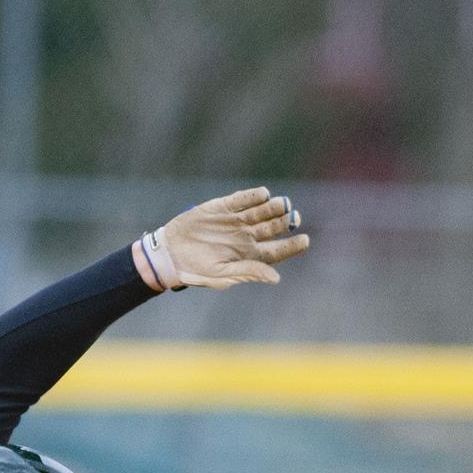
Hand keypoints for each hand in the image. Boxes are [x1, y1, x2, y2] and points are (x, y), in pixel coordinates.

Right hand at [135, 187, 309, 290]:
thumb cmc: (194, 270)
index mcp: (250, 256)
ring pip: (263, 211)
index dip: (293, 245)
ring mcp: (236, 220)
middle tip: (294, 218)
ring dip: (274, 206)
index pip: (278, 250)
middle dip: (287, 221)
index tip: (304, 240)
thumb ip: (247, 273)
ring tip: (282, 204)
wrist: (168, 254)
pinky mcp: (222, 207)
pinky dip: (254, 196)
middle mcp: (247, 236)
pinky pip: (243, 199)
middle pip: (274, 226)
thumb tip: (275, 277)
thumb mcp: (220, 275)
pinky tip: (263, 195)